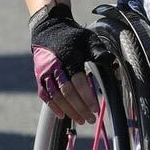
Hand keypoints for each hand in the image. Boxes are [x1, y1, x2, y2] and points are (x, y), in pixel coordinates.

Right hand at [30, 3, 99, 124]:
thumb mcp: (88, 38)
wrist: (48, 28)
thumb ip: (98, 51)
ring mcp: (45, 72)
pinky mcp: (39, 76)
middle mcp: (55, 65)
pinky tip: (62, 115)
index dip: (87, 96)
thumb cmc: (72, 36)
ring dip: (68, 110)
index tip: (96, 108)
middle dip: (80, 108)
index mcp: (69, 56)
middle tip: (91, 119)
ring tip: (81, 120)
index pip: (78, 81)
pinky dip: (53, 106)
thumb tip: (110, 61)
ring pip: (56, 96)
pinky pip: (44, 95)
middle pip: (67, 92)